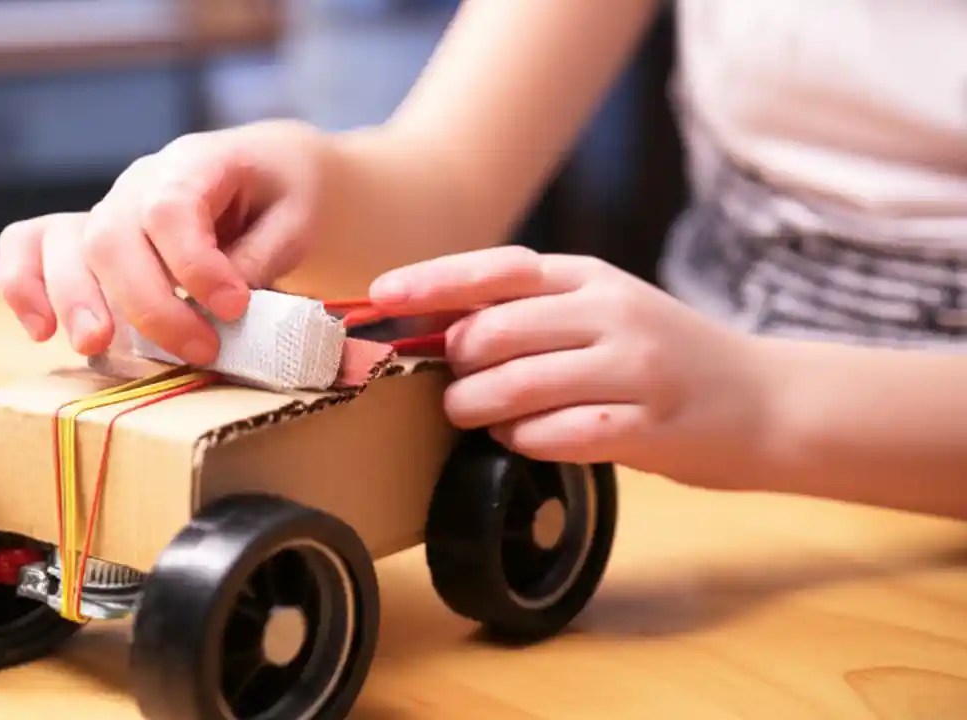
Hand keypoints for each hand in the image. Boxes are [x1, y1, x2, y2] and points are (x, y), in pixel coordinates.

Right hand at [0, 120, 334, 364]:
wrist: (267, 172)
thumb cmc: (282, 195)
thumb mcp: (296, 218)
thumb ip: (262, 256)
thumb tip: (225, 304)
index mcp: (194, 163)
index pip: (172, 210)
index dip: (196, 265)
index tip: (235, 308)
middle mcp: (139, 182)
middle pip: (113, 236)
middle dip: (149, 304)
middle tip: (200, 350)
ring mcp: (109, 208)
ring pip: (68, 245)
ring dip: (78, 301)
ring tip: (98, 347)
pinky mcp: (90, 238)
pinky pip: (30, 244)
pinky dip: (23, 284)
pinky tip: (39, 331)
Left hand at [368, 247, 779, 488]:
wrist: (769, 401)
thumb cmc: (670, 357)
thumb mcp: (609, 310)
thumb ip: (539, 311)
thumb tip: (445, 326)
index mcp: (592, 277)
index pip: (496, 269)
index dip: (432, 281)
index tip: (382, 296)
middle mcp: (611, 312)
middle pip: (493, 332)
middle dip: (454, 365)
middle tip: (450, 387)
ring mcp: (633, 368)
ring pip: (517, 385)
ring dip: (478, 407)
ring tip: (474, 416)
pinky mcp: (647, 424)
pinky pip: (557, 434)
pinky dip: (524, 441)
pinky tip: (523, 440)